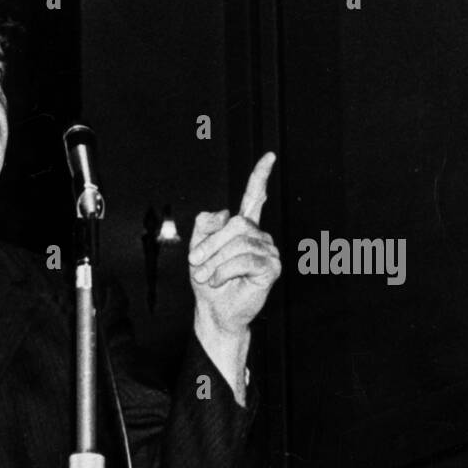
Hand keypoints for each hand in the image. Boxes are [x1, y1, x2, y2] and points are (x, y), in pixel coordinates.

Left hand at [188, 152, 281, 337]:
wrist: (213, 311)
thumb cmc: (207, 282)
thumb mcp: (198, 250)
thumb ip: (205, 226)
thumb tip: (224, 212)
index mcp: (243, 228)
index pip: (253, 197)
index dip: (260, 177)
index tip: (269, 156)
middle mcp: (259, 235)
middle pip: (236, 224)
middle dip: (210, 244)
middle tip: (195, 263)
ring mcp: (269, 251)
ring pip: (239, 243)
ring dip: (215, 261)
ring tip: (206, 276)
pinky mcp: (271, 268)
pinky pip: (244, 260)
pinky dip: (224, 271)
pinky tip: (218, 280)